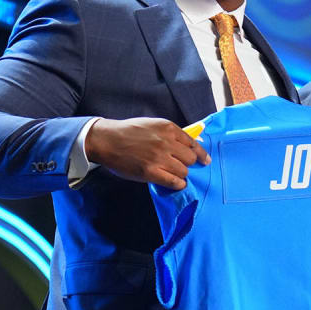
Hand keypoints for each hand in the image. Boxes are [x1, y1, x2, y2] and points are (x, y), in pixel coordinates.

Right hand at [85, 117, 209, 189]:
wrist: (106, 140)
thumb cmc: (128, 132)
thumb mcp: (153, 125)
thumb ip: (171, 134)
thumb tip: (192, 144)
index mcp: (168, 128)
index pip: (193, 143)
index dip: (201, 154)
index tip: (205, 160)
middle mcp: (166, 142)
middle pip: (190, 159)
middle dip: (187, 164)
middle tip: (180, 166)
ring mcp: (159, 158)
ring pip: (183, 171)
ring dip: (180, 174)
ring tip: (173, 174)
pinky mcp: (150, 172)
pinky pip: (174, 181)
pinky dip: (178, 184)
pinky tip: (176, 183)